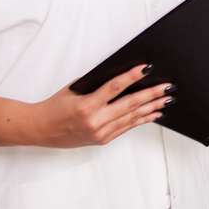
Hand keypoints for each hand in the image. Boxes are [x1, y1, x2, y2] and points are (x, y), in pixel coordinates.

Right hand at [28, 64, 170, 147]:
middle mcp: (95, 121)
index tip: (147, 68)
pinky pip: (126, 127)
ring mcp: (100, 132)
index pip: (114, 88)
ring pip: (132, 118)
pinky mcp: (102, 139)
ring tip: (166, 99)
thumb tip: (123, 76)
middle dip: (151, 95)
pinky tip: (154, 113)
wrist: (40, 130)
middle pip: (129, 105)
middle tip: (168, 87)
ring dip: (152, 107)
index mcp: (86, 106)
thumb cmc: (55, 106)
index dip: (132, 77)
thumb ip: (97, 85)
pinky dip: (142, 120)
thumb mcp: (74, 90)